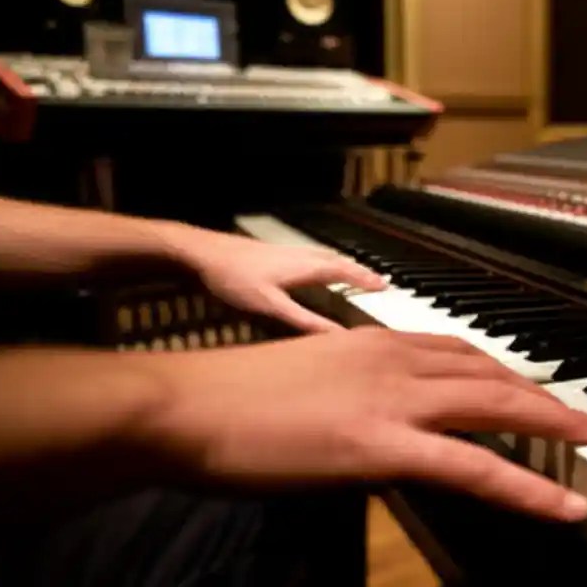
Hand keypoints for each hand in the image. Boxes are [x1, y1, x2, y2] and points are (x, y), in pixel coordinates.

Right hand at [145, 327, 586, 520]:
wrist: (181, 405)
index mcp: (372, 343)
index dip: (504, 373)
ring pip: (497, 407)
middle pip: (492, 373)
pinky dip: (528, 488)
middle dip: (545, 396)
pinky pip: (475, 468)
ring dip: (555, 427)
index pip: (459, 352)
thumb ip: (350, 397)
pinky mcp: (383, 445)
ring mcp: (393, 401)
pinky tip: (563, 505)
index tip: (533, 389)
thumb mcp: (304, 383)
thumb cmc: (226, 401)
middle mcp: (393, 360)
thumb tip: (375, 428)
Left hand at [166, 225, 383, 332]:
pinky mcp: (274, 253)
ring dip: (343, 265)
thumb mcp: (270, 305)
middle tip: (377, 281)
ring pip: (324, 257)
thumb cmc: (234, 278)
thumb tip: (336, 335)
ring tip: (354, 275)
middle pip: (338, 260)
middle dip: (359, 271)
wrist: (201, 252)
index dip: (365, 279)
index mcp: (305, 266)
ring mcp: (286, 251)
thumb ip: (304, 320)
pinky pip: (311, 256)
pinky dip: (325, 264)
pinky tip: (314, 271)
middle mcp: (301, 255)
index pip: (344, 270)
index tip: (385, 286)